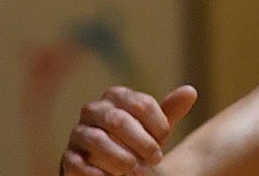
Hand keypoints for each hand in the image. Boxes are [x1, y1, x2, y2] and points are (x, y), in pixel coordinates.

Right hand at [60, 85, 197, 175]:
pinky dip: (97, 173)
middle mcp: (93, 110)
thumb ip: (171, 111)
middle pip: (117, 121)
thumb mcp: (157, 129)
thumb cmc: (139, 144)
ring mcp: (78, 134)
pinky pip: (78, 164)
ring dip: (122, 158)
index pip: (140, 104)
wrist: (120, 171)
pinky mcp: (68, 158)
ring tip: (139, 172)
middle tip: (156, 158)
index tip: (165, 138)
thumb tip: (190, 91)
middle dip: (140, 142)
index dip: (157, 123)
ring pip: (97, 141)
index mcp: (116, 96)